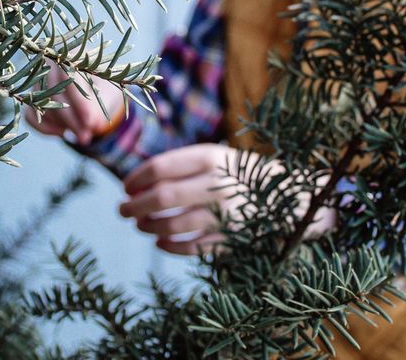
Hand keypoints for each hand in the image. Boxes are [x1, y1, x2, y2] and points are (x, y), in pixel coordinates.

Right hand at [24, 62, 123, 144]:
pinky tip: (64, 132)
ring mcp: (36, 82)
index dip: (79, 102)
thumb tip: (92, 124)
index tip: (91, 122)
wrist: (93, 90)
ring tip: (82, 135)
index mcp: (71, 57)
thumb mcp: (107, 96)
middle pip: (54, 95)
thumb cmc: (103, 89)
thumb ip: (99, 107)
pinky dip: (46, 128)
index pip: (69, 77)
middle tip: (86, 136)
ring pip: (42, 107)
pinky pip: (31, 116)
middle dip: (71, 120)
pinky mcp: (29, 99)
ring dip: (62, 125)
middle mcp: (49, 65)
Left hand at [119, 144, 237, 254]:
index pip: (160, 168)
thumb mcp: (211, 158)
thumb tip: (132, 189)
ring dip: (149, 227)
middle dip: (135, 206)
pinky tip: (160, 241)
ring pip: (175, 225)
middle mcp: (218, 184)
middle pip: (163, 197)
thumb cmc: (233, 174)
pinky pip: (192, 247)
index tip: (126, 187)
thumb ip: (176, 168)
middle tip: (122, 210)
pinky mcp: (232, 238)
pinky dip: (171, 246)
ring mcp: (226, 213)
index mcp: (209, 158)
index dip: (136, 179)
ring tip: (140, 225)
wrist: (283, 196)